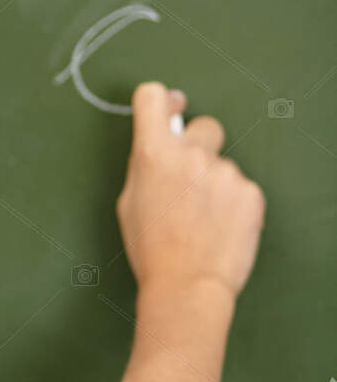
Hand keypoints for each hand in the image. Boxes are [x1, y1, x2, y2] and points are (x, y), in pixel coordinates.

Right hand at [116, 81, 264, 299]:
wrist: (187, 285)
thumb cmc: (150, 249)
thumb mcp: (129, 202)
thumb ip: (146, 164)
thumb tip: (159, 143)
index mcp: (153, 154)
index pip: (153, 96)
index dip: (161, 101)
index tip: (170, 108)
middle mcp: (192, 155)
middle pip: (204, 125)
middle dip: (198, 146)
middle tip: (190, 182)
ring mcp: (225, 172)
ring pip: (222, 165)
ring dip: (214, 183)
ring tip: (203, 220)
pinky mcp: (251, 192)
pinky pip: (241, 187)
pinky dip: (233, 203)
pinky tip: (220, 228)